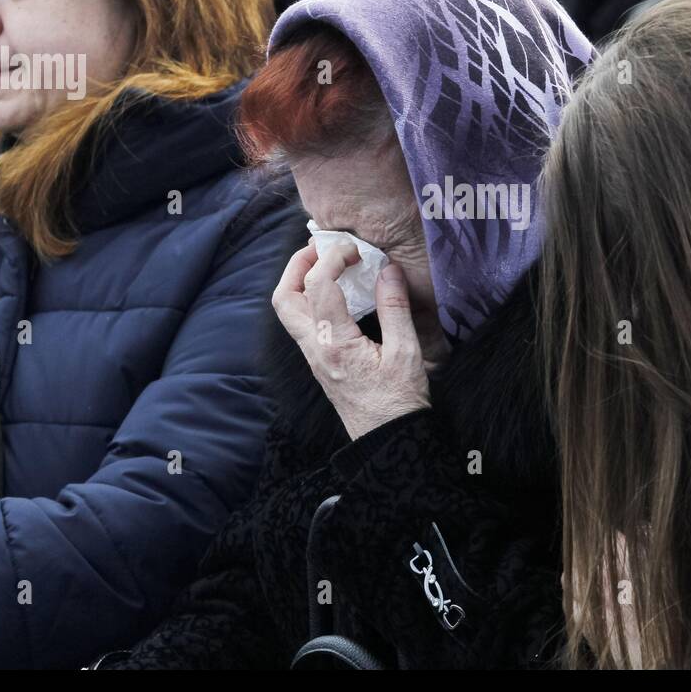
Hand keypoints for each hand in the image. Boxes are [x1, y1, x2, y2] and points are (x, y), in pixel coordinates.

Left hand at [271, 240, 429, 439]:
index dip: (333, 257)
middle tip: (322, 248)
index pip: (319, 285)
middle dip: (298, 265)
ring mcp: (314, 358)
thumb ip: (395, 308)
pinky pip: (302, 324)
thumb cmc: (400, 403)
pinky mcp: (319, 363)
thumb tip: (388, 269)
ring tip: (327, 265)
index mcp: (335, 343)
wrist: (388, 443)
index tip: (355, 249)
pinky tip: (336, 294)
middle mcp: (315, 349)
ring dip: (299, 282)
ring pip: (288, 312)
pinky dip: (310, 299)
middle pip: (284, 298)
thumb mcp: (406, 353)